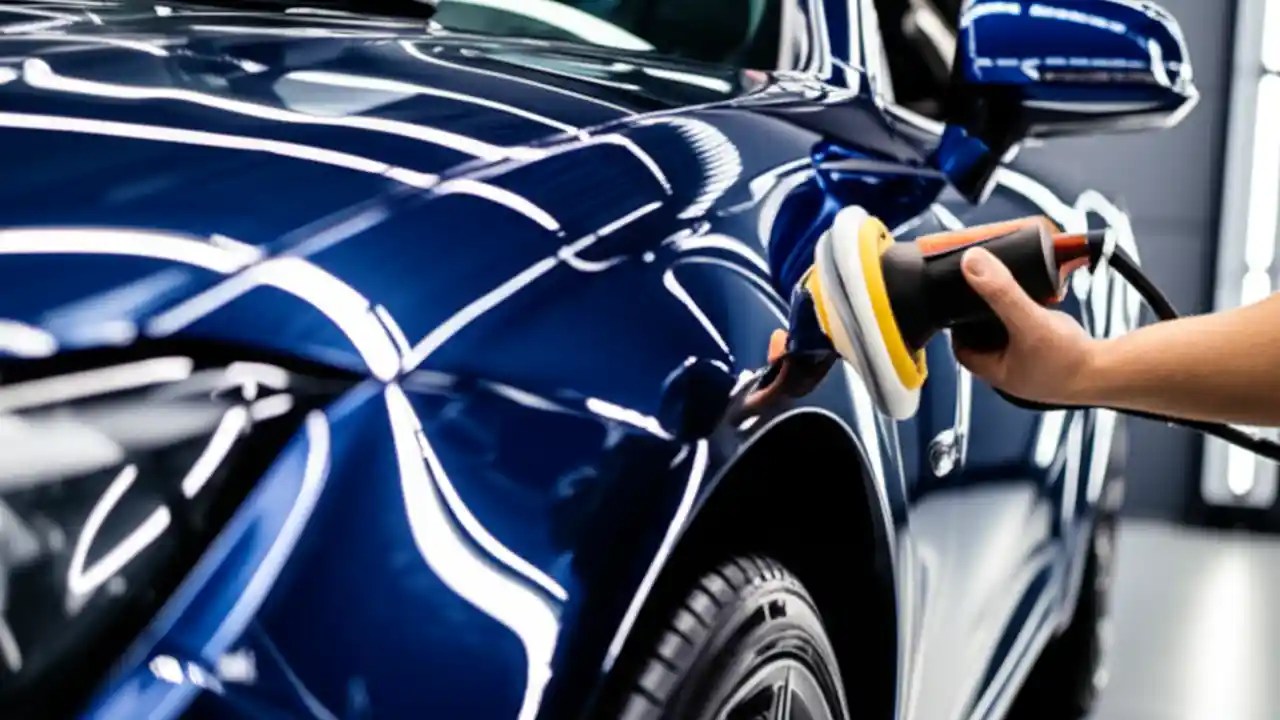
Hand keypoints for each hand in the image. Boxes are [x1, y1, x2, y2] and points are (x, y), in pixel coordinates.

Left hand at [953, 248, 1099, 405]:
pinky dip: (1032, 319)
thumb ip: (1000, 292)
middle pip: (985, 343)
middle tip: (980, 295)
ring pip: (1010, 339)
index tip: (956, 306)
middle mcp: (1013, 372)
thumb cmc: (1070, 360)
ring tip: (1006, 294)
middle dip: (981, 320)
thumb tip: (972, 263)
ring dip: (1007, 318)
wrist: (1112, 373)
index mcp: (997, 372)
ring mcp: (1035, 368)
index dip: (956, 329)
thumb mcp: (1028, 321)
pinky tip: (1038, 303)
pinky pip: (1034, 337)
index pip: (962, 352)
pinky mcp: (1055, 359)